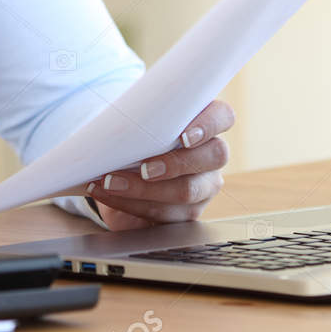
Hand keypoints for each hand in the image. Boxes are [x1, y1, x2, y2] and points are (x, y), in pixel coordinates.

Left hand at [74, 99, 233, 231]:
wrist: (119, 169)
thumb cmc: (132, 137)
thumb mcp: (136, 122)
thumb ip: (139, 116)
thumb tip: (113, 121)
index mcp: (204, 123)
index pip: (223, 116)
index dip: (209, 125)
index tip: (184, 136)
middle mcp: (210, 154)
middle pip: (213, 156)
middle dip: (175, 163)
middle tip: (144, 168)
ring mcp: (204, 185)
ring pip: (188, 191)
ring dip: (143, 189)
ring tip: (110, 182)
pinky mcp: (187, 213)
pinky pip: (166, 214)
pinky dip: (130, 203)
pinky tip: (107, 194)